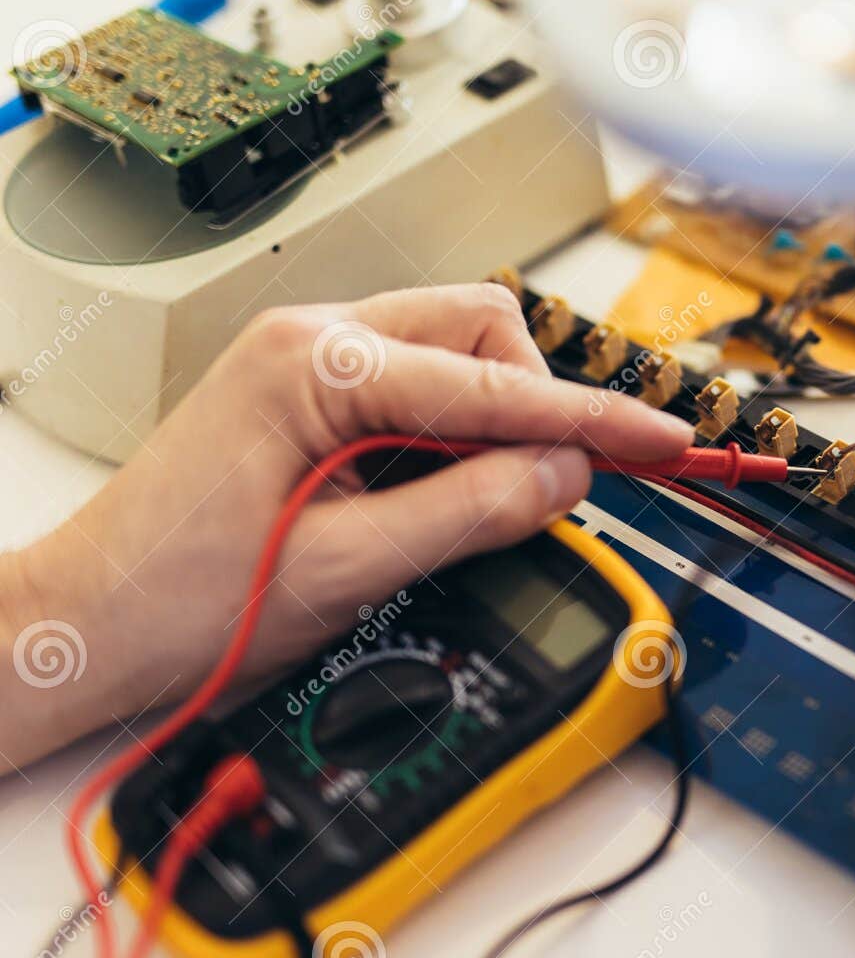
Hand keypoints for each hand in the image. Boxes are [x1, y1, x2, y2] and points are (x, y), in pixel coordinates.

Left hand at [0, 285, 691, 771]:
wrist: (92, 626)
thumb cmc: (181, 598)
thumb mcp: (345, 568)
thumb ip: (467, 513)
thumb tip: (564, 475)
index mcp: (315, 364)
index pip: (490, 384)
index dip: (588, 418)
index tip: (659, 441)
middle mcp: (315, 340)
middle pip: (481, 331)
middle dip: (535, 399)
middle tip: (561, 483)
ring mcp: (314, 363)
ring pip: (457, 354)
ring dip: (496, 419)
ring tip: (489, 501)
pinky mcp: (318, 397)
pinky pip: (422, 390)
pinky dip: (458, 436)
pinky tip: (447, 493)